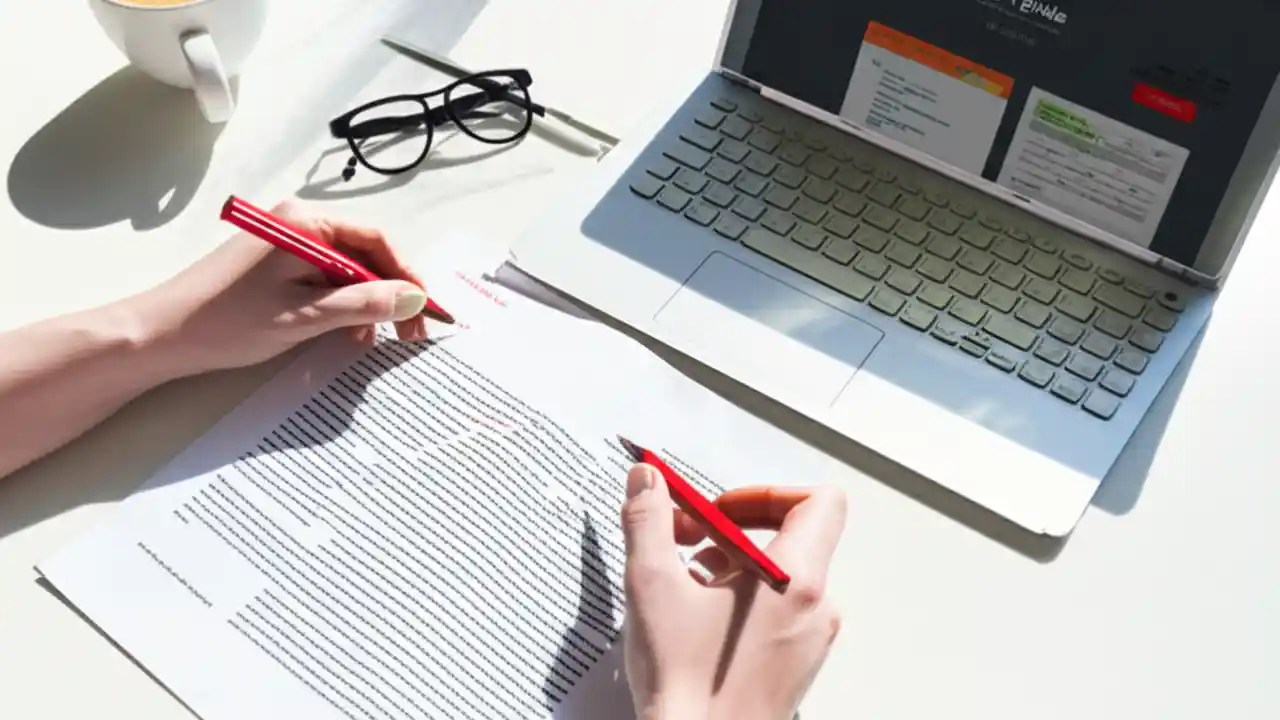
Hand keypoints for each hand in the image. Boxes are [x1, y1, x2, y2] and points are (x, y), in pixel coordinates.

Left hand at [130, 200, 429, 377]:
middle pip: (364, 254)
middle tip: (409, 334)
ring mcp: (285, 243)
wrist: (160, 335)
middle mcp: (298, 223)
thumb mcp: (306, 315)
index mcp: (306, 223)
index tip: (428, 312)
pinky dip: (341, 306)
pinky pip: (323, 280)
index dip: (408, 278)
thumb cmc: (228, 321)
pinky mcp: (274, 265)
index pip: (377, 241)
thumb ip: (364, 303)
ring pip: (346, 270)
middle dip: (391, 294)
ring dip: (366, 304)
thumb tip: (412, 298)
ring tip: (375, 340)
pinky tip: (345, 334)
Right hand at [620, 465, 846, 719]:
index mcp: (795, 580)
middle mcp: (815, 609)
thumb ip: (647, 521)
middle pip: (790, 538)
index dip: (765, 493)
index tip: (718, 512)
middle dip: (729, 531)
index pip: (817, 502)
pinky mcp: (794, 668)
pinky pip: (776, 615)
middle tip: (681, 540)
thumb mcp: (651, 586)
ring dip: (730, 567)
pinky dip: (739, 603)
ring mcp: (809, 643)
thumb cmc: (687, 686)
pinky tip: (692, 622)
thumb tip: (646, 480)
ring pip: (778, 578)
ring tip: (679, 585)